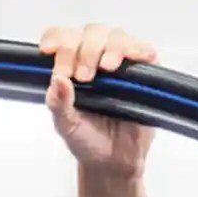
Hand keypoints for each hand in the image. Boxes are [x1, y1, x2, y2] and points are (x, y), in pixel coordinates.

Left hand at [40, 24, 157, 177]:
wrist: (113, 164)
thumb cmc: (87, 141)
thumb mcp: (65, 125)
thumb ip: (59, 103)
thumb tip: (58, 79)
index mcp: (71, 67)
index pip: (64, 38)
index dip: (59, 40)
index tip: (51, 53)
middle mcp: (95, 60)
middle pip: (92, 33)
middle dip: (85, 48)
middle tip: (83, 76)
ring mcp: (121, 67)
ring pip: (116, 37)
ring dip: (111, 47)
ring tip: (107, 68)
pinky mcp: (144, 76)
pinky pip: (146, 52)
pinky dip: (141, 50)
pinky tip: (136, 58)